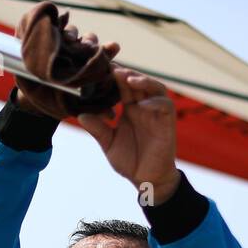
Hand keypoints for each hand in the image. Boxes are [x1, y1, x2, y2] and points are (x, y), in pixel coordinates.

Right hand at [13, 6, 118, 116]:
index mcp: (88, 64)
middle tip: (88, 46)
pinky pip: (53, 26)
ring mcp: (61, 44)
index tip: (114, 47)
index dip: (108, 49)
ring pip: (72, 32)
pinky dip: (56, 24)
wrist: (32, 101)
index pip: (102, 53)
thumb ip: (94, 109)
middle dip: (89, 41)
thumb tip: (111, 115)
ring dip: (72, 34)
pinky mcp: (46, 39)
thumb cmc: (58, 101)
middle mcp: (77, 52)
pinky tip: (57, 25)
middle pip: (88, 40)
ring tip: (70, 39)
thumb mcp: (77, 106)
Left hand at [77, 68, 180, 203]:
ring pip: (154, 87)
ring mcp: (156, 113)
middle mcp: (143, 106)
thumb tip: (80, 115)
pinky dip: (154, 102)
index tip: (98, 69)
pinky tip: (141, 104)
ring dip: (142, 80)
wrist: (147, 180)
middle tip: (110, 68)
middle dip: (125, 72)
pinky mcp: (167, 122)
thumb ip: (97, 129)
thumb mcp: (108, 143)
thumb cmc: (129, 161)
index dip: (112, 76)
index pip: (121, 85)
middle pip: (137, 81)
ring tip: (127, 78)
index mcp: (129, 108)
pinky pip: (164, 105)